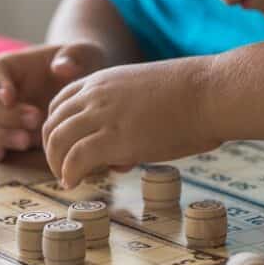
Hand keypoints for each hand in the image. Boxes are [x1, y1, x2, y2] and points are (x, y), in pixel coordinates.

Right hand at [0, 42, 105, 161]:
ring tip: (27, 141)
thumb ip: (73, 56)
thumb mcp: (82, 54)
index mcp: (11, 67)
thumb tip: (62, 68)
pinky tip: (1, 155)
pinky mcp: (4, 136)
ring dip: (2, 135)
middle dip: (8, 114)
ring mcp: (0, 116)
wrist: (82, 87)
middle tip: (35, 120)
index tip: (10, 96)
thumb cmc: (79, 65)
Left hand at [42, 57, 220, 187]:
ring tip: (66, 179)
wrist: (210, 92)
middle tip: (63, 169)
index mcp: (104, 80)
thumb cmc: (194, 94)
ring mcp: (103, 116)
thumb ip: (131, 114)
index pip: (61, 103)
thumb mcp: (150, 94)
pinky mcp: (114, 139)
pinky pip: (75, 159)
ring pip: (57, 141)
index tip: (67, 146)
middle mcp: (96, 95)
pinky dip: (69, 174)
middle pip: (53, 123)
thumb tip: (131, 144)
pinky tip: (73, 184)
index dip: (58, 127)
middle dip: (52, 149)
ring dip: (57, 164)